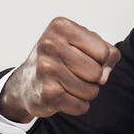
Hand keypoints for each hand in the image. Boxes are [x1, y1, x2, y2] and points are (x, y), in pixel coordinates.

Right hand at [0, 16, 121, 121]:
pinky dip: (77, 105)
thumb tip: (104, 75)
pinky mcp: (47, 93)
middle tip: (73, 74)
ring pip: (91, 91)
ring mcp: (47, 69)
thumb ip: (108, 53)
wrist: (25, 83)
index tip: (83, 59)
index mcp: (61, 26)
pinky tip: (63, 96)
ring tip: (67, 84)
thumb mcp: (83, 44)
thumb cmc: (59, 60)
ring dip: (85, 93)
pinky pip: (81, 106)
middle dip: (92, 79)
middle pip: (97, 72)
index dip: (101, 60)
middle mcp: (50, 44)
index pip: (103, 52)